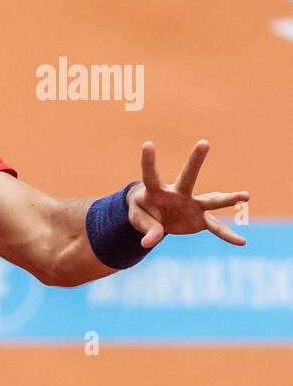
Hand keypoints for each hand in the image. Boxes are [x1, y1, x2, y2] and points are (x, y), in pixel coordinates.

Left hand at [128, 140, 249, 248]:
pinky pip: (216, 228)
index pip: (151, 176)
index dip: (148, 161)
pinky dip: (227, 235)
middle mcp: (179, 194)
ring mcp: (192, 205)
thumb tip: (150, 241)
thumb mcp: (138, 219)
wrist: (154, 217)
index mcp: (157, 191)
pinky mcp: (200, 219)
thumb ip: (146, 229)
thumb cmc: (143, 212)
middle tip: (204, 142)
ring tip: (246, 196)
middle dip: (195, 160)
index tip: (147, 144)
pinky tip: (241, 242)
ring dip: (228, 199)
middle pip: (188, 176)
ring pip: (212, 200)